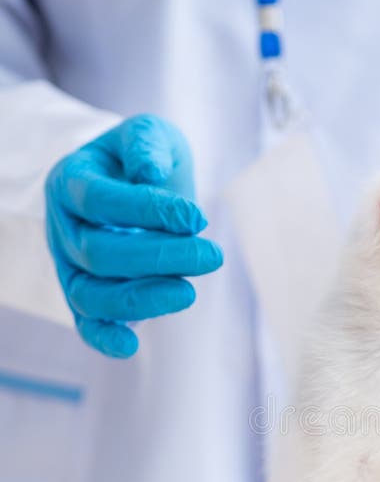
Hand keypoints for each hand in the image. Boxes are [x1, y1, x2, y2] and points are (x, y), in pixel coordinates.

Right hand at [45, 114, 223, 357]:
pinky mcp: (90, 297)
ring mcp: (73, 267)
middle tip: (212, 255)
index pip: (100, 202)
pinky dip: (104, 339)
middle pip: (100, 253)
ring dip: (143, 298)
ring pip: (92, 294)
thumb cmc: (145, 159)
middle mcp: (65, 228)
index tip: (197, 217)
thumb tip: (150, 172)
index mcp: (71, 183)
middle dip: (160, 257)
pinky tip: (131, 346)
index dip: (148, 211)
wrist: (134, 183)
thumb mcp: (151, 135)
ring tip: (189, 293)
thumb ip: (148, 145)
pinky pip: (87, 324)